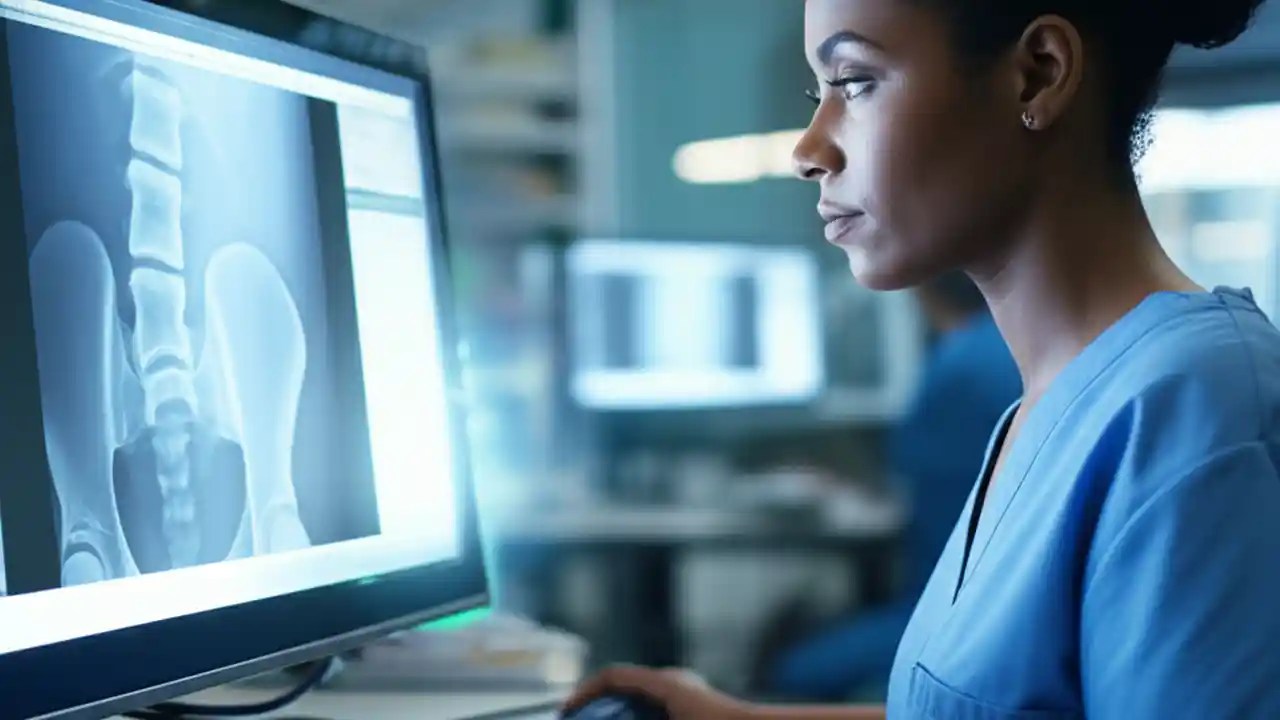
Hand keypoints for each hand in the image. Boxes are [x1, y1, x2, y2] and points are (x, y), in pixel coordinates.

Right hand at [563, 665, 754, 719]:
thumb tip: (608, 718)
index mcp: (665, 683)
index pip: (613, 676)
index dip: (584, 692)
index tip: (566, 712)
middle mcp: (673, 681)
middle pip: (623, 686)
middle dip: (598, 704)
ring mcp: (684, 691)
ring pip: (639, 698)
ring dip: (618, 712)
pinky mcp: (690, 705)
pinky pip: (654, 707)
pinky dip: (637, 716)